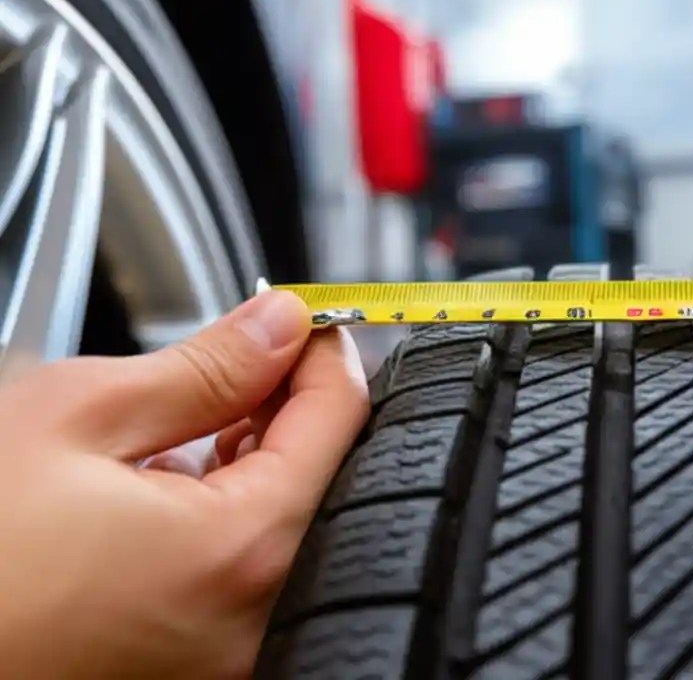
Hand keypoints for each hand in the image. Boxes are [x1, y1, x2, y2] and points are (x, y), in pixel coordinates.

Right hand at [0, 290, 369, 678]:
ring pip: (283, 524)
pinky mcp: (195, 667)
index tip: (296, 321)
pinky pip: (241, 575)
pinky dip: (221, 519)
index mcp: (244, 550)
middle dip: (284, 408)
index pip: (340, 419)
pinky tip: (159, 489)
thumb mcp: (78, 418)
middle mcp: (254, 615)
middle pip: (320, 475)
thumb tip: (277, 325)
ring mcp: (225, 653)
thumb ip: (205, 367)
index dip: (321, 352)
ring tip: (174, 430)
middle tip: (233, 363)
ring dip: (250, 462)